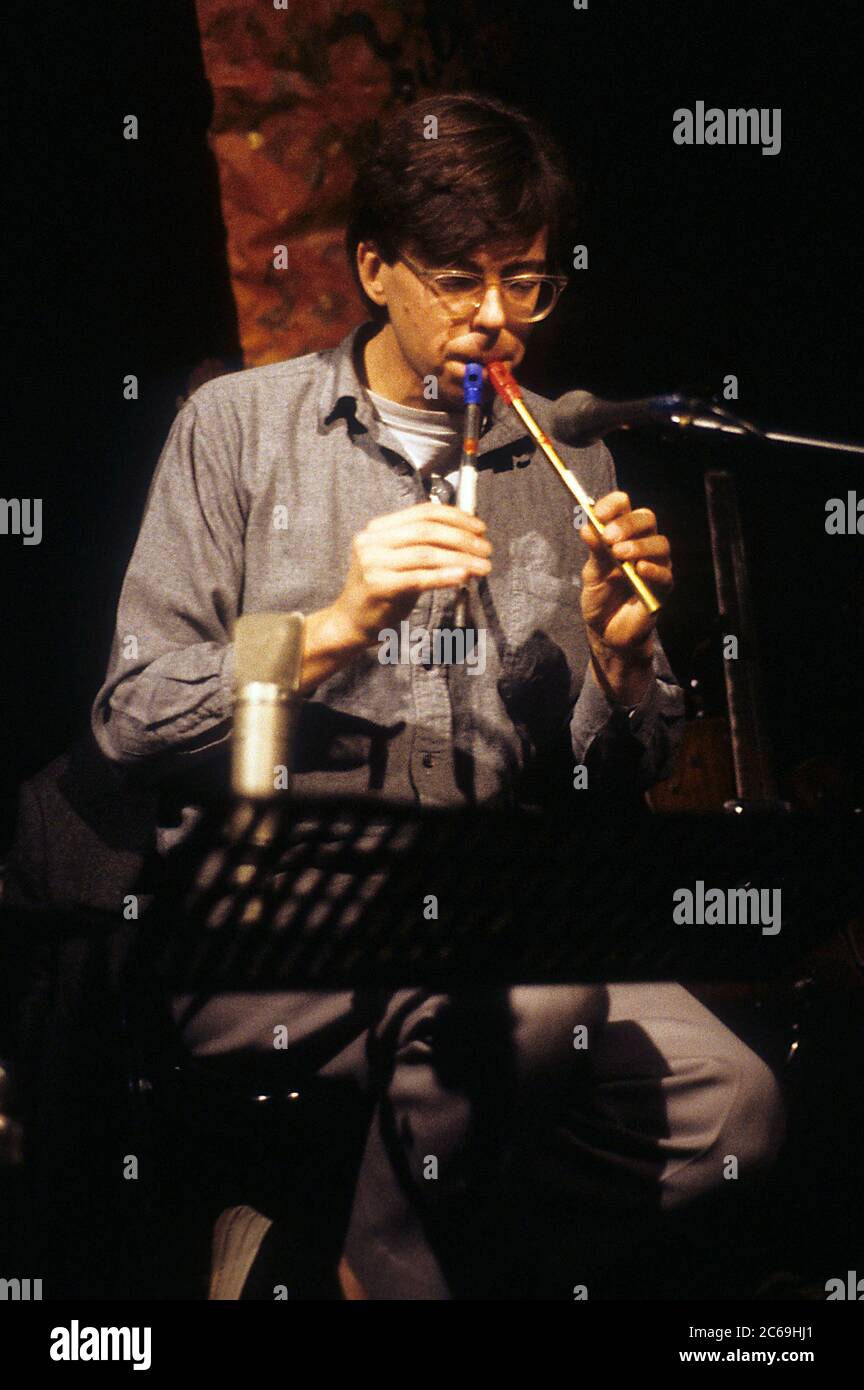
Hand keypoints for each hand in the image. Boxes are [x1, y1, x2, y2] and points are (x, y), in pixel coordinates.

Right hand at [332, 501, 492, 646]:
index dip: (456, 517)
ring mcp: (373, 563)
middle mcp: (372, 541)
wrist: (350, 622)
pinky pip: (419, 578)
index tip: (480, 528)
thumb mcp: (399, 561)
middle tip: (486, 549)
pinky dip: (445, 576)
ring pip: (427, 554)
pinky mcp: (378, 586)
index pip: (423, 513)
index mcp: (378, 529)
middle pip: (427, 531)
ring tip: (483, 567)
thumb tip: (468, 537)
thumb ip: (424, 546)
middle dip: (462, 538)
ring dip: (461, 559)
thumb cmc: (381, 592)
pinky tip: (463, 576)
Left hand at [579, 491, 672, 652]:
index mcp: (623, 534)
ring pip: (660, 544)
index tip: (597, 514)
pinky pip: (665, 575)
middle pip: (646, 519)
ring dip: (639, 546)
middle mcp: (644, 544)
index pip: (624, 507)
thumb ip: (593, 552)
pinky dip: (653, 570)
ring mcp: (656, 565)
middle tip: (608, 538)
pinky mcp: (662, 589)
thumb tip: (587, 527)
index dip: (613, 505)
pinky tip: (639, 569)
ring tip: (619, 555)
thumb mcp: (592, 573)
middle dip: (627, 525)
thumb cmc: (600, 597)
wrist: (606, 630)